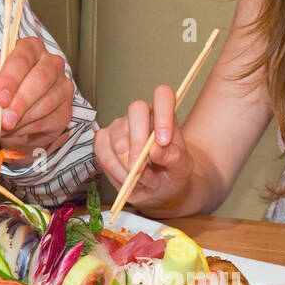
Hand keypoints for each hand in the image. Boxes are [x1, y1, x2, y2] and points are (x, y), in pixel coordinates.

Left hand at [0, 36, 73, 162]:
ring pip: (47, 103)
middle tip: (3, 121)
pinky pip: (51, 121)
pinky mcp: (65, 110)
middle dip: (20, 102)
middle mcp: (51, 63)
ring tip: (3, 128)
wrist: (6, 119)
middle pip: (41, 78)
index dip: (11, 78)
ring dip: (22, 120)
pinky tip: (16, 131)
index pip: (23, 57)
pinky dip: (30, 130)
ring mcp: (62, 86)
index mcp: (28, 49)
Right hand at [93, 84, 193, 210]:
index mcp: (164, 114)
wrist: (159, 190)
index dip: (163, 113)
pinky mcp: (102, 141)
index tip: (163, 140)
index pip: (162, 95)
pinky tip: (129, 180)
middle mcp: (140, 116)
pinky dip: (117, 173)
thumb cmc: (172, 173)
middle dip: (138, 142)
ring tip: (146, 181)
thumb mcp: (182, 168)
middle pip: (136, 111)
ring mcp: (119, 127)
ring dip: (130, 166)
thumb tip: (154, 150)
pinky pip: (104, 154)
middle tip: (144, 168)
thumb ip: (174, 157)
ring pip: (118, 139)